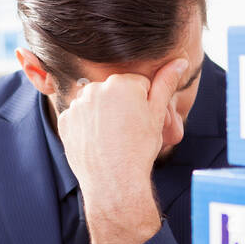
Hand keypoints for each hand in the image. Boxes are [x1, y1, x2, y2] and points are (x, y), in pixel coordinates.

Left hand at [56, 59, 188, 243]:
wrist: (115, 182)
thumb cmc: (139, 149)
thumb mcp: (157, 115)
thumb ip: (166, 84)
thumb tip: (179, 61)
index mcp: (122, 82)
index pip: (136, 84)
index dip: (142, 104)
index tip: (140, 122)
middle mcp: (96, 88)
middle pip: (113, 91)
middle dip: (121, 106)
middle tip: (126, 132)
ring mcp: (78, 104)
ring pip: (95, 103)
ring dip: (102, 115)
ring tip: (112, 138)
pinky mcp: (65, 120)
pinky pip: (78, 117)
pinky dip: (86, 127)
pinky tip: (96, 142)